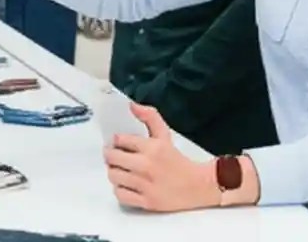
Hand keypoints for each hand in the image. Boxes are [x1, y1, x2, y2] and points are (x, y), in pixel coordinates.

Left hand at [101, 103, 219, 212]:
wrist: (197, 185)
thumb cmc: (177, 161)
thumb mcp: (165, 135)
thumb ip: (150, 117)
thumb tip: (132, 105)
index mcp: (151, 147)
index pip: (120, 139)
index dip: (116, 141)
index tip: (118, 143)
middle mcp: (146, 165)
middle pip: (112, 158)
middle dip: (111, 155)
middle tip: (115, 156)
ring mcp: (145, 185)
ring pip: (113, 176)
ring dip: (114, 172)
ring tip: (121, 169)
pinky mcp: (146, 201)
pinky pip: (120, 194)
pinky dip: (120, 189)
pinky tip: (126, 184)